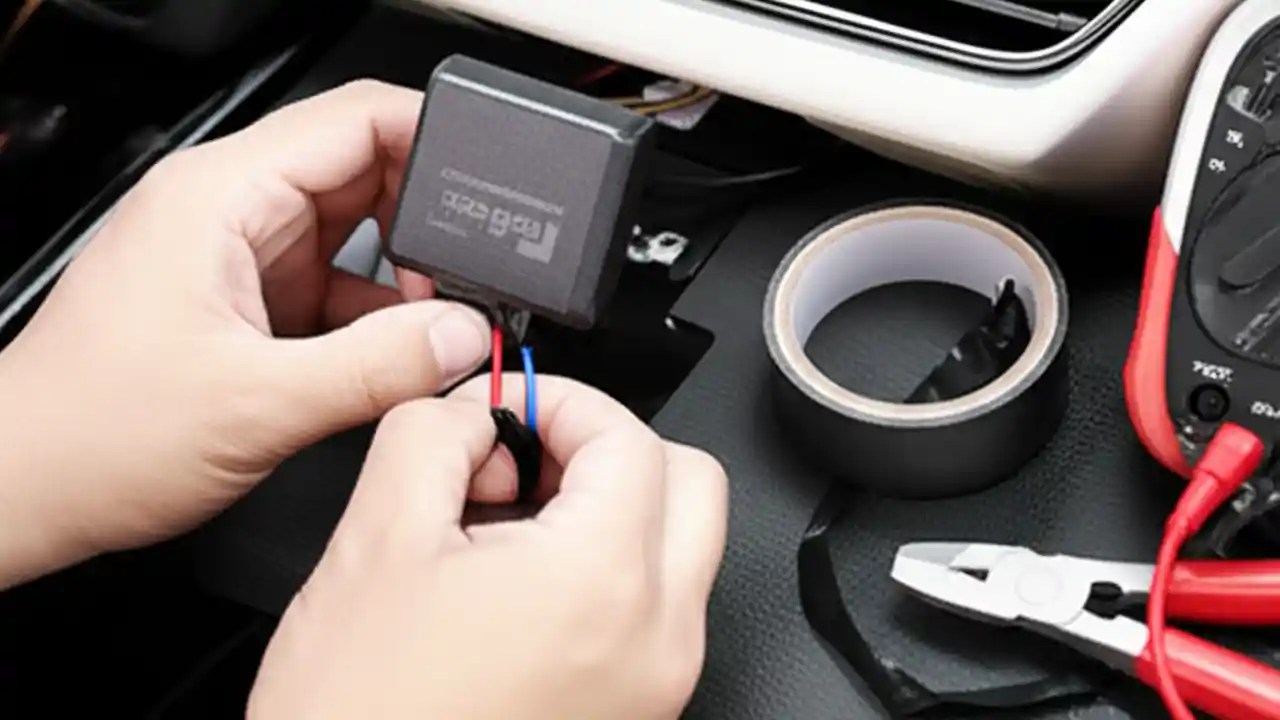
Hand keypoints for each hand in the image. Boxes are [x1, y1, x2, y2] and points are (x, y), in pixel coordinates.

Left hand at [0, 81, 489, 587]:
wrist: (28, 488)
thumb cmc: (94, 433)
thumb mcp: (259, 405)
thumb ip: (379, 367)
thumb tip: (465, 335)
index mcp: (220, 195)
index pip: (354, 118)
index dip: (434, 135)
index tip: (494, 181)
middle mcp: (230, 210)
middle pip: (367, 170)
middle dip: (432, 220)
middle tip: (473, 279)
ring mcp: (240, 254)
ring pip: (358, 233)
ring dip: (407, 277)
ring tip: (438, 326)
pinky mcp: (249, 300)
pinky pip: (338, 286)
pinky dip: (378, 317)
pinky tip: (399, 355)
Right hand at [249, 376, 728, 719]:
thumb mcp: (375, 541)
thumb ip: (433, 435)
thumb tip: (475, 411)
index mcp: (603, 581)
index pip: (630, 437)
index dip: (560, 400)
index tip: (506, 408)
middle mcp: (657, 638)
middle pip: (688, 483)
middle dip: (605, 448)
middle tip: (525, 457)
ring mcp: (657, 683)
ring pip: (678, 545)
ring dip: (608, 508)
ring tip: (508, 527)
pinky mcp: (639, 712)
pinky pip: (654, 608)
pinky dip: (606, 571)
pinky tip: (517, 586)